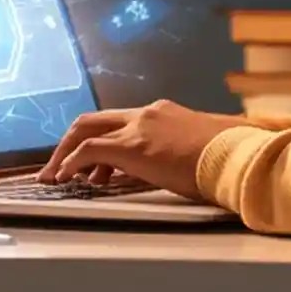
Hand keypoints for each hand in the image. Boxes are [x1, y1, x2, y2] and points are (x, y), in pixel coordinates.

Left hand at [37, 100, 254, 199]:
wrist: (235, 156)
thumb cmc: (226, 156)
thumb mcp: (198, 150)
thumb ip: (178, 152)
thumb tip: (173, 168)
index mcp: (162, 113)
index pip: (120, 121)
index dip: (100, 141)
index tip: (92, 167)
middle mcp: (147, 114)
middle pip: (94, 119)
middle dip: (70, 142)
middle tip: (60, 166)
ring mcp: (138, 128)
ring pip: (85, 130)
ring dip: (64, 154)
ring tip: (55, 177)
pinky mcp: (132, 147)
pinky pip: (88, 150)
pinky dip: (70, 162)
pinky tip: (63, 178)